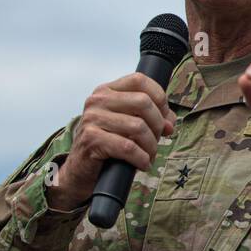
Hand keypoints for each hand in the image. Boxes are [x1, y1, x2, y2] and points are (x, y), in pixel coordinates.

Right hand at [47, 73, 175, 210]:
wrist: (81, 169)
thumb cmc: (109, 144)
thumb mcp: (129, 125)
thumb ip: (152, 117)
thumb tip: (169, 123)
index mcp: (107, 90)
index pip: (139, 80)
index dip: (159, 97)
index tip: (164, 117)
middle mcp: (97, 100)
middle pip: (143, 102)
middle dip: (158, 124)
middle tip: (158, 139)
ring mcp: (92, 118)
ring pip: (138, 126)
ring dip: (151, 145)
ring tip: (150, 155)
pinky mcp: (91, 139)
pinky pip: (128, 147)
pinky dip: (141, 158)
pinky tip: (143, 164)